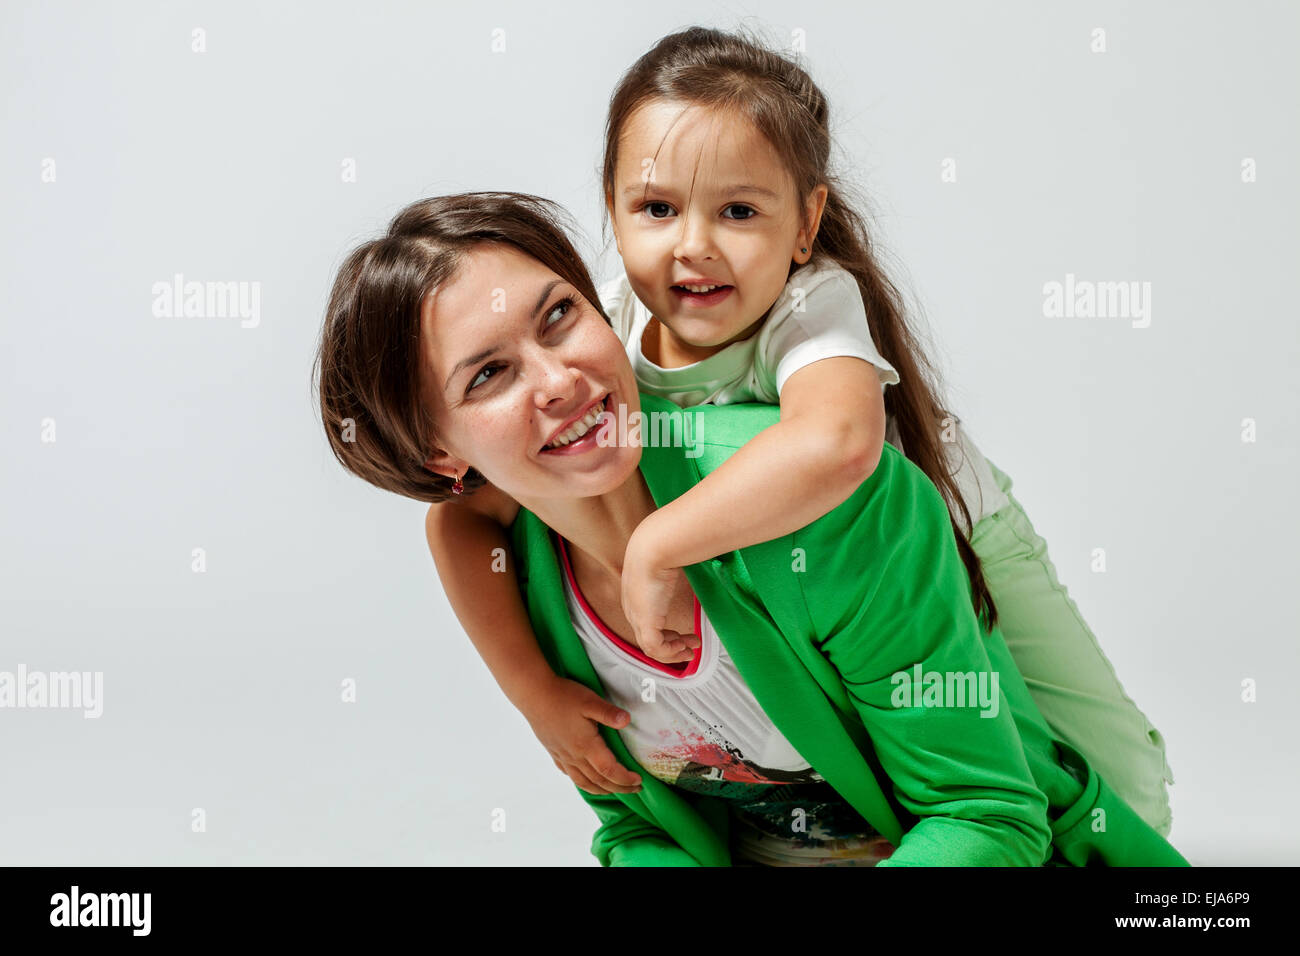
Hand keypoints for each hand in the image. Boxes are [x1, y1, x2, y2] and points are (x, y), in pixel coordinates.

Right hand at [524, 676, 641, 795]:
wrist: (534, 695)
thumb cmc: (564, 696)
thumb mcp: (590, 701)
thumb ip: (609, 713)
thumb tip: (628, 720)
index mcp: (586, 746)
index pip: (609, 771)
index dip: (625, 779)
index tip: (639, 780)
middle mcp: (574, 756)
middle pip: (599, 781)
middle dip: (620, 787)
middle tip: (636, 789)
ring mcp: (563, 756)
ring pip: (584, 782)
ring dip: (602, 790)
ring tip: (615, 789)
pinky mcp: (554, 752)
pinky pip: (570, 775)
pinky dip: (583, 783)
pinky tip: (587, 780)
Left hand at [621, 522, 700, 664]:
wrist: (654, 547)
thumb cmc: (662, 549)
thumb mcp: (668, 566)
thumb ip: (674, 574)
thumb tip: (691, 567)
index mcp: (636, 597)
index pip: (646, 625)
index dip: (666, 634)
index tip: (683, 637)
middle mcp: (633, 610)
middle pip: (648, 640)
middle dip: (671, 647)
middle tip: (690, 649)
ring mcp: (637, 618)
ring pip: (651, 648)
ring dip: (673, 652)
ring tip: (691, 649)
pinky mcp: (645, 622)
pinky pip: (655, 648)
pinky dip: (670, 652)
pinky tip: (683, 646)